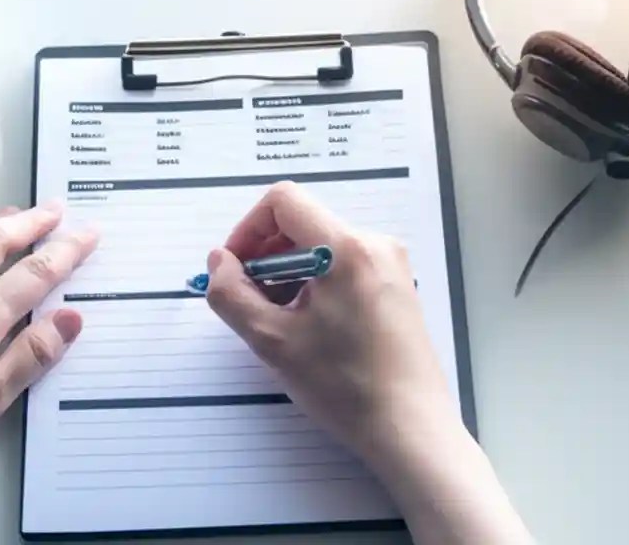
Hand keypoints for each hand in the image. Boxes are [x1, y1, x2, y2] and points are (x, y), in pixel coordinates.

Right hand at [205, 182, 531, 543]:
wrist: (410, 427)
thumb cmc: (345, 386)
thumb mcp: (273, 341)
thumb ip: (232, 294)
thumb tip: (219, 262)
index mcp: (346, 247)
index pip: (283, 201)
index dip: (247, 229)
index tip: (234, 268)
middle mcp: (374, 244)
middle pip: (303, 222)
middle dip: (266, 254)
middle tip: (248, 300)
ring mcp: (391, 264)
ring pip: (322, 246)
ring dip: (289, 272)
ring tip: (277, 319)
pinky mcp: (397, 285)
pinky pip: (345, 265)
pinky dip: (316, 282)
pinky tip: (308, 325)